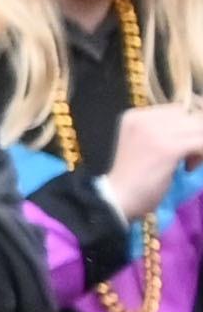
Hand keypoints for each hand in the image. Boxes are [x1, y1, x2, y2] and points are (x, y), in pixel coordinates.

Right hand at [106, 101, 202, 228]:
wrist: (117, 200)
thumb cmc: (131, 178)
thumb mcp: (142, 144)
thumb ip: (161, 132)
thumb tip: (196, 129)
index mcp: (134, 116)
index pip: (176, 111)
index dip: (183, 129)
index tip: (177, 149)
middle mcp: (144, 119)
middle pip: (189, 118)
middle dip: (193, 136)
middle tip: (186, 159)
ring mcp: (156, 133)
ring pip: (198, 129)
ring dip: (199, 145)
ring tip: (187, 163)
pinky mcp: (168, 148)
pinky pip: (200, 143)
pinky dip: (200, 155)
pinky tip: (188, 168)